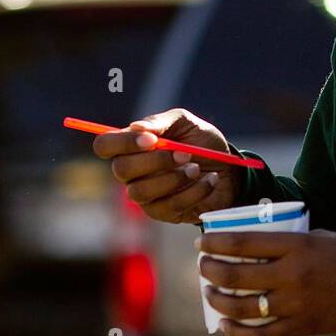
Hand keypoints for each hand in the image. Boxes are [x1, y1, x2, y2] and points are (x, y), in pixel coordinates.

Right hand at [92, 108, 241, 223]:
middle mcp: (132, 172)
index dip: (123, 143)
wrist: (230, 169)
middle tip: (186, 154)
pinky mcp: (163, 213)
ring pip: (141, 192)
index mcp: (132, 146)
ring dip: (174, 178)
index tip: (151, 140)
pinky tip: (208, 180)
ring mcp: (145, 195)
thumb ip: (162, 122)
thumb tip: (136, 128)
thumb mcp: (186, 123)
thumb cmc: (202, 142)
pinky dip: (194, 191)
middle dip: (156, 161)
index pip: (105, 145)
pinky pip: (169, 206)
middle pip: (121, 170)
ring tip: (197, 168)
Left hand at [196, 229, 335, 335]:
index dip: (215, 242)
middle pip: (235, 274)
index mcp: (297, 246)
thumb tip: (259, 243)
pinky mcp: (301, 327)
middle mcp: (292, 275)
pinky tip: (226, 326)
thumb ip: (291, 240)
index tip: (201, 242)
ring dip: (217, 300)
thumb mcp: (322, 235)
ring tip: (209, 293)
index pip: (243, 242)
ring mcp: (295, 304)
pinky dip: (238, 332)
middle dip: (209, 270)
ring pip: (242, 307)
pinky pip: (261, 335)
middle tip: (202, 267)